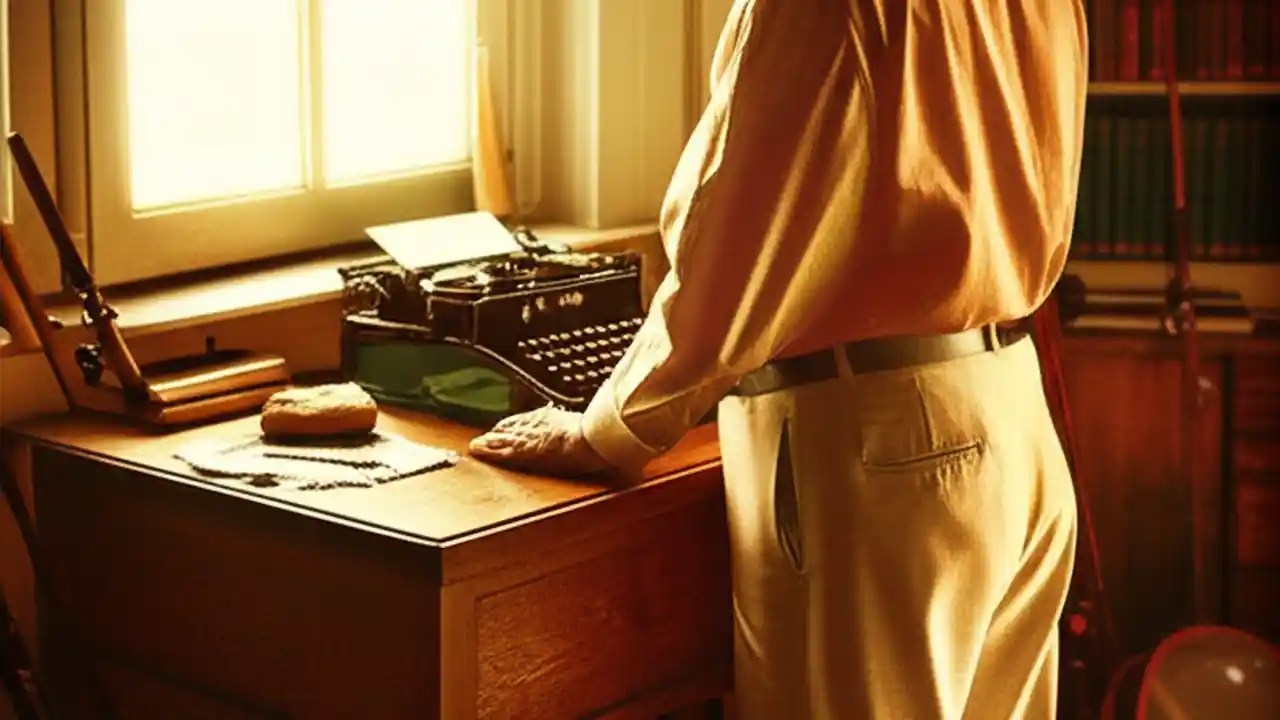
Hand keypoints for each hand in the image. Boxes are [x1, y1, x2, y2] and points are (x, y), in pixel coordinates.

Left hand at [468, 405, 610, 476]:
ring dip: (489, 442)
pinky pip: (500, 451)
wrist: (589, 438)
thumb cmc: (593, 433)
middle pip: (511, 428)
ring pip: (502, 439)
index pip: (525, 420)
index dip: (513, 425)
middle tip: (484, 438)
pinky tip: (476, 450)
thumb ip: (578, 426)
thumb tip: (586, 424)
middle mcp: (534, 425)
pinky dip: (487, 451)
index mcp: (549, 418)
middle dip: (498, 433)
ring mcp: (527, 437)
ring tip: (476, 445)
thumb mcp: (585, 424)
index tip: (504, 428)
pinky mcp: (522, 452)